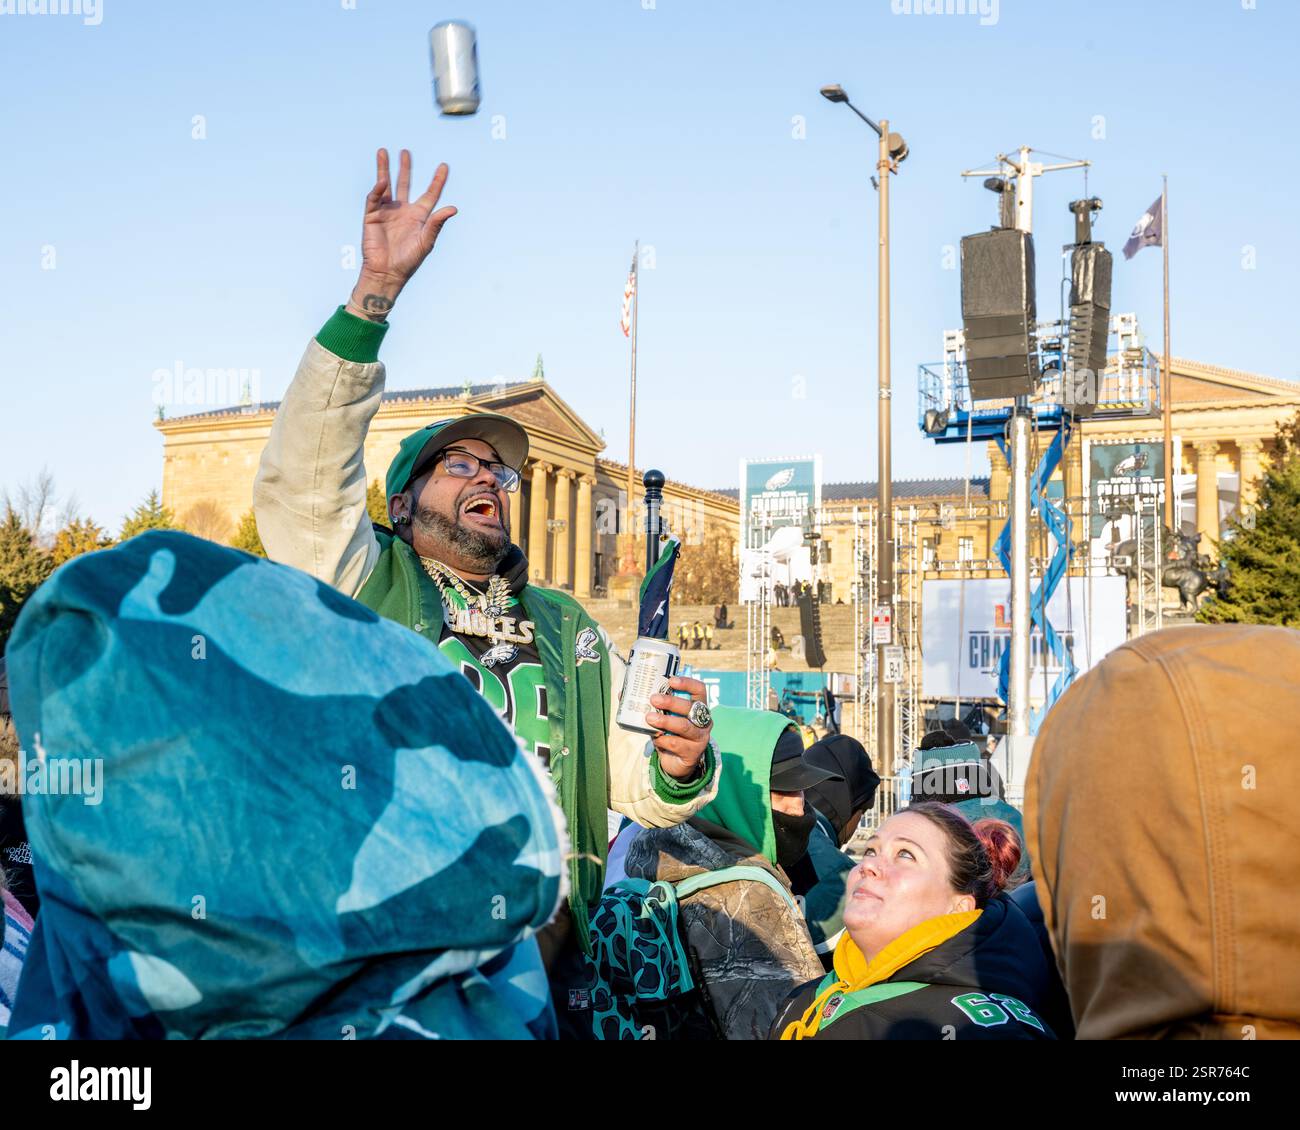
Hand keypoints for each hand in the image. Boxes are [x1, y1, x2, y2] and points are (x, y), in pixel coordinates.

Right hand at [346, 149, 456, 321]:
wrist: (387, 272)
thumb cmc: (409, 260)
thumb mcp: (426, 241)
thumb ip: (437, 223)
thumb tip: (453, 208)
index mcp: (419, 216)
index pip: (430, 194)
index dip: (437, 181)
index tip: (444, 166)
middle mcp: (403, 210)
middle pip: (405, 184)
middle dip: (405, 168)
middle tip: (406, 152)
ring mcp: (387, 211)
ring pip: (386, 186)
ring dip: (384, 169)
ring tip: (383, 152)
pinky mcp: (372, 215)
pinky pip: (374, 198)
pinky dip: (377, 189)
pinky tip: (382, 181)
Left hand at [646, 676, 712, 780]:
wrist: (677, 762)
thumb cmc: (670, 733)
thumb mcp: (663, 717)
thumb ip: (649, 706)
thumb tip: (622, 694)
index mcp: (698, 707)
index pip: (699, 689)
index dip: (688, 683)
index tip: (671, 681)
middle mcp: (703, 721)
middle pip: (691, 707)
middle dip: (671, 702)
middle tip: (654, 698)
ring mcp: (700, 737)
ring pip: (684, 726)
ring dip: (665, 721)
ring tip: (649, 718)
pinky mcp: (692, 752)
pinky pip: (676, 744)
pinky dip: (662, 740)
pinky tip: (655, 738)